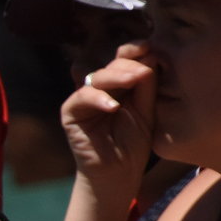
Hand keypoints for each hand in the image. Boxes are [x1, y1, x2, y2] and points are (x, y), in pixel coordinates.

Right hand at [62, 49, 154, 208]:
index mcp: (119, 86)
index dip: (134, 51)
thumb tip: (151, 55)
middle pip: (111, 65)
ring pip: (97, 77)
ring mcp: (84, 99)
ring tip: (134, 81)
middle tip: (144, 71)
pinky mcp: (70, 113)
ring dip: (116, 77)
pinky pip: (81, 98)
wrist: (117, 173)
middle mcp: (100, 89)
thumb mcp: (146, 111)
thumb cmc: (133, 145)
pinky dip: (97, 99)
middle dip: (128, 65)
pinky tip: (113, 106)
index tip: (150, 48)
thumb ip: (146, 86)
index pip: (124, 60)